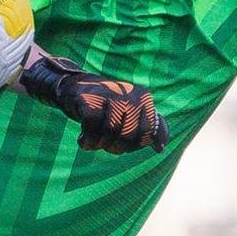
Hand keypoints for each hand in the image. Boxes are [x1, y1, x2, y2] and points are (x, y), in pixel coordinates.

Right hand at [18, 53, 169, 153]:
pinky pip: (91, 128)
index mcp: (143, 97)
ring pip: (110, 132)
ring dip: (99, 145)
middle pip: (128, 135)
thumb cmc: (108, 106)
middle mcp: (127, 93)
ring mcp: (107, 94)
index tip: (123, 144)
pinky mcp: (88, 99)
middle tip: (105, 145)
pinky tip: (83, 140)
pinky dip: (87, 140)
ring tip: (93, 142)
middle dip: (116, 147)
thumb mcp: (132, 114)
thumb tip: (160, 148)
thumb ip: (149, 128)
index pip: (147, 131)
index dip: (135, 144)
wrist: (76, 87)